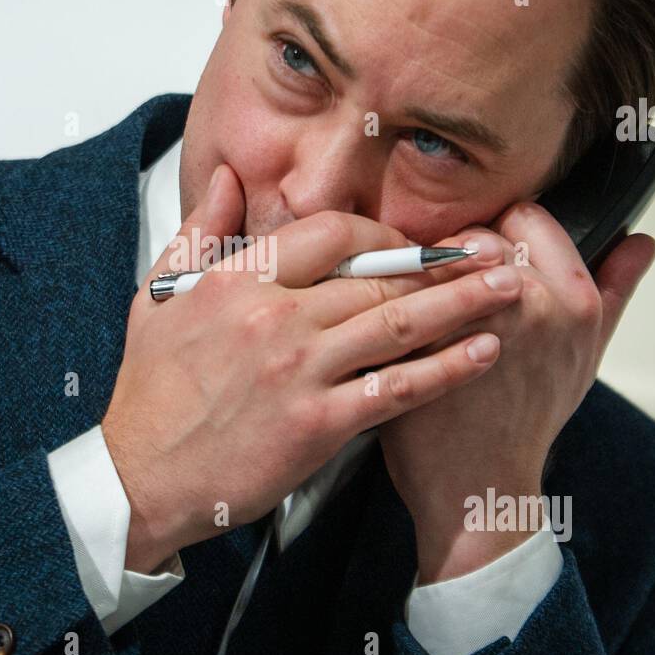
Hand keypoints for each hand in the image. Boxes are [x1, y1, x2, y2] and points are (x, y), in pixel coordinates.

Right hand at [101, 165, 522, 572]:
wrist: (141, 477)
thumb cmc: (150, 390)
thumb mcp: (158, 294)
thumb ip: (200, 230)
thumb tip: (231, 176)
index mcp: (240, 278)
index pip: (331, 232)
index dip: (384, 231)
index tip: (411, 242)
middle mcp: (276, 314)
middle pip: (380, 275)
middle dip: (444, 262)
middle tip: (495, 253)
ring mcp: (301, 369)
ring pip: (399, 322)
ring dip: (463, 303)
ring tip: (513, 288)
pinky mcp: (319, 424)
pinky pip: (397, 387)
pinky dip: (447, 368)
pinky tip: (484, 352)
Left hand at [376, 202, 654, 583]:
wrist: (479, 486)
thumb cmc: (528, 419)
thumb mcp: (585, 354)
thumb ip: (616, 289)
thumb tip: (644, 241)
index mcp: (575, 300)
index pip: (528, 215)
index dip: (499, 232)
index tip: (483, 260)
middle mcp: (533, 302)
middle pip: (481, 231)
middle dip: (459, 251)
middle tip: (448, 286)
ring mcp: (478, 320)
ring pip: (440, 257)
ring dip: (427, 271)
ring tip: (422, 302)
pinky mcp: (429, 339)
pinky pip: (406, 288)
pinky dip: (396, 295)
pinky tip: (393, 317)